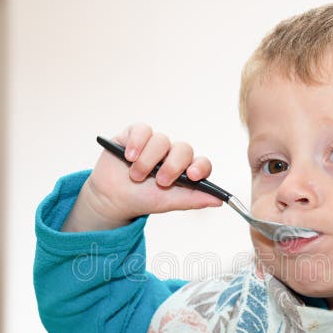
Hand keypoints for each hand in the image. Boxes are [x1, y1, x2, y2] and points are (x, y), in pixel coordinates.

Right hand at [62, 123, 222, 231]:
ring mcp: (154, 143)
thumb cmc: (143, 199)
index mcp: (185, 170)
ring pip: (161, 141)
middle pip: (183, 149)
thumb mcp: (169, 202)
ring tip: (136, 176)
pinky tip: (129, 156)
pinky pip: (142, 130)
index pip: (201, 163)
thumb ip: (194, 199)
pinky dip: (136, 143)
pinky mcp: (135, 134)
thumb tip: (220, 201)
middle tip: (161, 181)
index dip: (201, 167)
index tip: (192, 176)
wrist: (113, 197)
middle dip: (173, 166)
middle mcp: (172, 154)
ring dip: (148, 160)